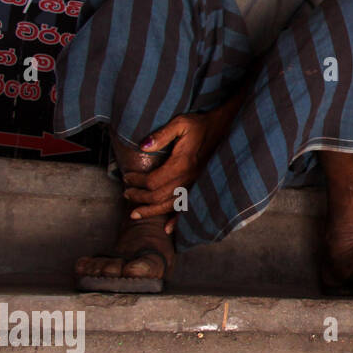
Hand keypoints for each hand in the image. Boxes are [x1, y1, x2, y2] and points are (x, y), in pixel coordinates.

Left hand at [122, 111, 225, 231]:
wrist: (225, 129)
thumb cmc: (201, 124)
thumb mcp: (181, 123)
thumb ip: (162, 135)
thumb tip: (143, 147)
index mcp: (182, 164)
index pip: (152, 181)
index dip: (136, 182)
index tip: (127, 178)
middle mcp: (189, 178)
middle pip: (158, 197)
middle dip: (139, 198)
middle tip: (126, 194)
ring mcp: (196, 184)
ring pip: (170, 206)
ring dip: (151, 211)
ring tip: (136, 213)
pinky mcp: (200, 186)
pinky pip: (188, 207)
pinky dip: (177, 220)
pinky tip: (167, 229)